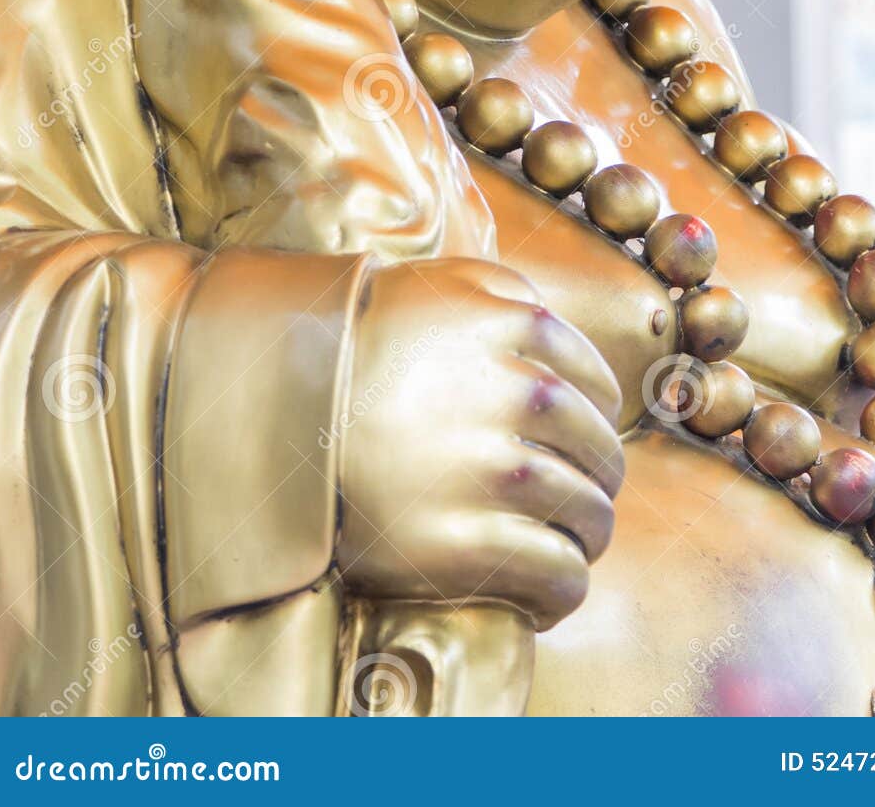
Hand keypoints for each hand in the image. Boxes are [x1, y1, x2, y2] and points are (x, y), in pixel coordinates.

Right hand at [337, 257, 622, 628]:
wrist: (275, 412)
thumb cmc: (358, 346)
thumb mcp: (434, 285)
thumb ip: (503, 288)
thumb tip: (551, 318)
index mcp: (515, 328)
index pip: (599, 387)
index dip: (596, 420)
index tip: (579, 441)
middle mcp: (519, 396)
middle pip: (600, 453)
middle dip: (596, 480)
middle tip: (576, 497)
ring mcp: (495, 471)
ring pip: (589, 517)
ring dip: (586, 536)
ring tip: (564, 544)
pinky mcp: (466, 544)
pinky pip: (559, 574)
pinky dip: (564, 587)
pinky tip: (545, 589)